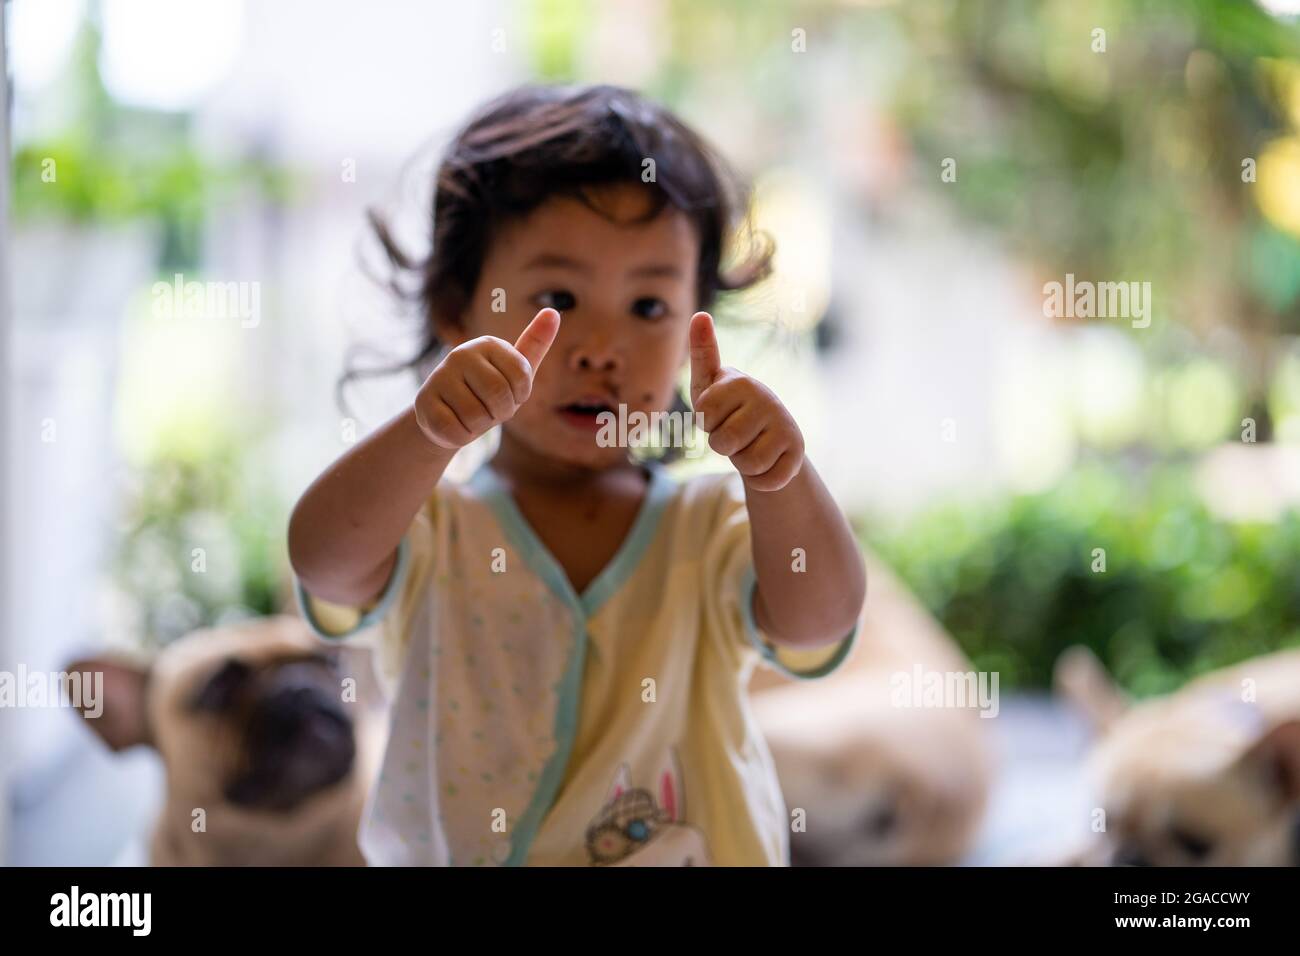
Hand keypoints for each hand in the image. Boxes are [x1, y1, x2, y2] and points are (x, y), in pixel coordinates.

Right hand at [414, 308, 560, 449]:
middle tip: (490, 409)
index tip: (509, 395)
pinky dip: (462, 436)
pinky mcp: (424, 402)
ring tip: (471, 416)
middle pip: (499, 395)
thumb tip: (553, 312)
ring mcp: (440, 376)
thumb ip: (534, 344)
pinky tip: (454, 424)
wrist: (447, 415)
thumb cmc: (487, 392)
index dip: (519, 397)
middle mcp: (461, 353)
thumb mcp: (514, 371)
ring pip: (476, 416)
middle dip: (500, 412)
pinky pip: (455, 430)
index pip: (521, 376)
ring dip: (480, 426)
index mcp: (488, 344)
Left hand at [689, 311, 804, 491]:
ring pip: (745, 463)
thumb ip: (703, 353)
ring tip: (749, 444)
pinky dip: (761, 479)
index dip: (705, 421)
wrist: (767, 436)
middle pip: (722, 443)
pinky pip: (766, 479)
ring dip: (741, 462)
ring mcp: (785, 424)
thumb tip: (699, 314)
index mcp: (741, 381)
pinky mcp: (797, 451)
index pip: (704, 414)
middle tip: (734, 432)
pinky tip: (767, 461)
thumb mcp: (708, 386)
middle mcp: (767, 398)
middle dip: (722, 445)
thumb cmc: (729, 409)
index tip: (716, 413)